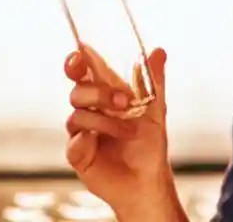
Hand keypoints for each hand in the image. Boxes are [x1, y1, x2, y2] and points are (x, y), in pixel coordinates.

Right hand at [64, 46, 183, 220]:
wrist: (148, 181)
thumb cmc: (149, 145)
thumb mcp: (155, 109)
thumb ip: (153, 80)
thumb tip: (159, 50)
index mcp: (104, 96)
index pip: (84, 72)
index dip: (77, 61)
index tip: (80, 52)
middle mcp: (89, 111)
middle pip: (78, 91)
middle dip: (98, 93)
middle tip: (124, 102)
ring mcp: (82, 133)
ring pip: (77, 115)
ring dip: (104, 120)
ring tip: (129, 131)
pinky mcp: (78, 155)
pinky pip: (74, 142)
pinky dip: (87, 140)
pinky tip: (99, 142)